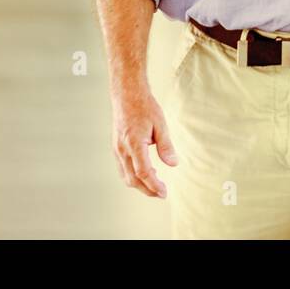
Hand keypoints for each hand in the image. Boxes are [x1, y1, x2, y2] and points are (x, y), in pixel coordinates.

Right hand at [110, 83, 177, 197]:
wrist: (127, 96)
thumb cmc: (144, 107)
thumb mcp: (160, 124)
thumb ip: (166, 146)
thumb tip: (173, 164)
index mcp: (134, 143)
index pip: (143, 172)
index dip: (153, 185)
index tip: (164, 192)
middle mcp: (122, 149)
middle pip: (133, 179)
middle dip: (147, 190)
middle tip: (162, 193)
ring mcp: (117, 150)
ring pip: (125, 176)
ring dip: (140, 185)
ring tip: (156, 185)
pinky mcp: (116, 148)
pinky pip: (122, 169)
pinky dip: (133, 176)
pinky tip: (145, 173)